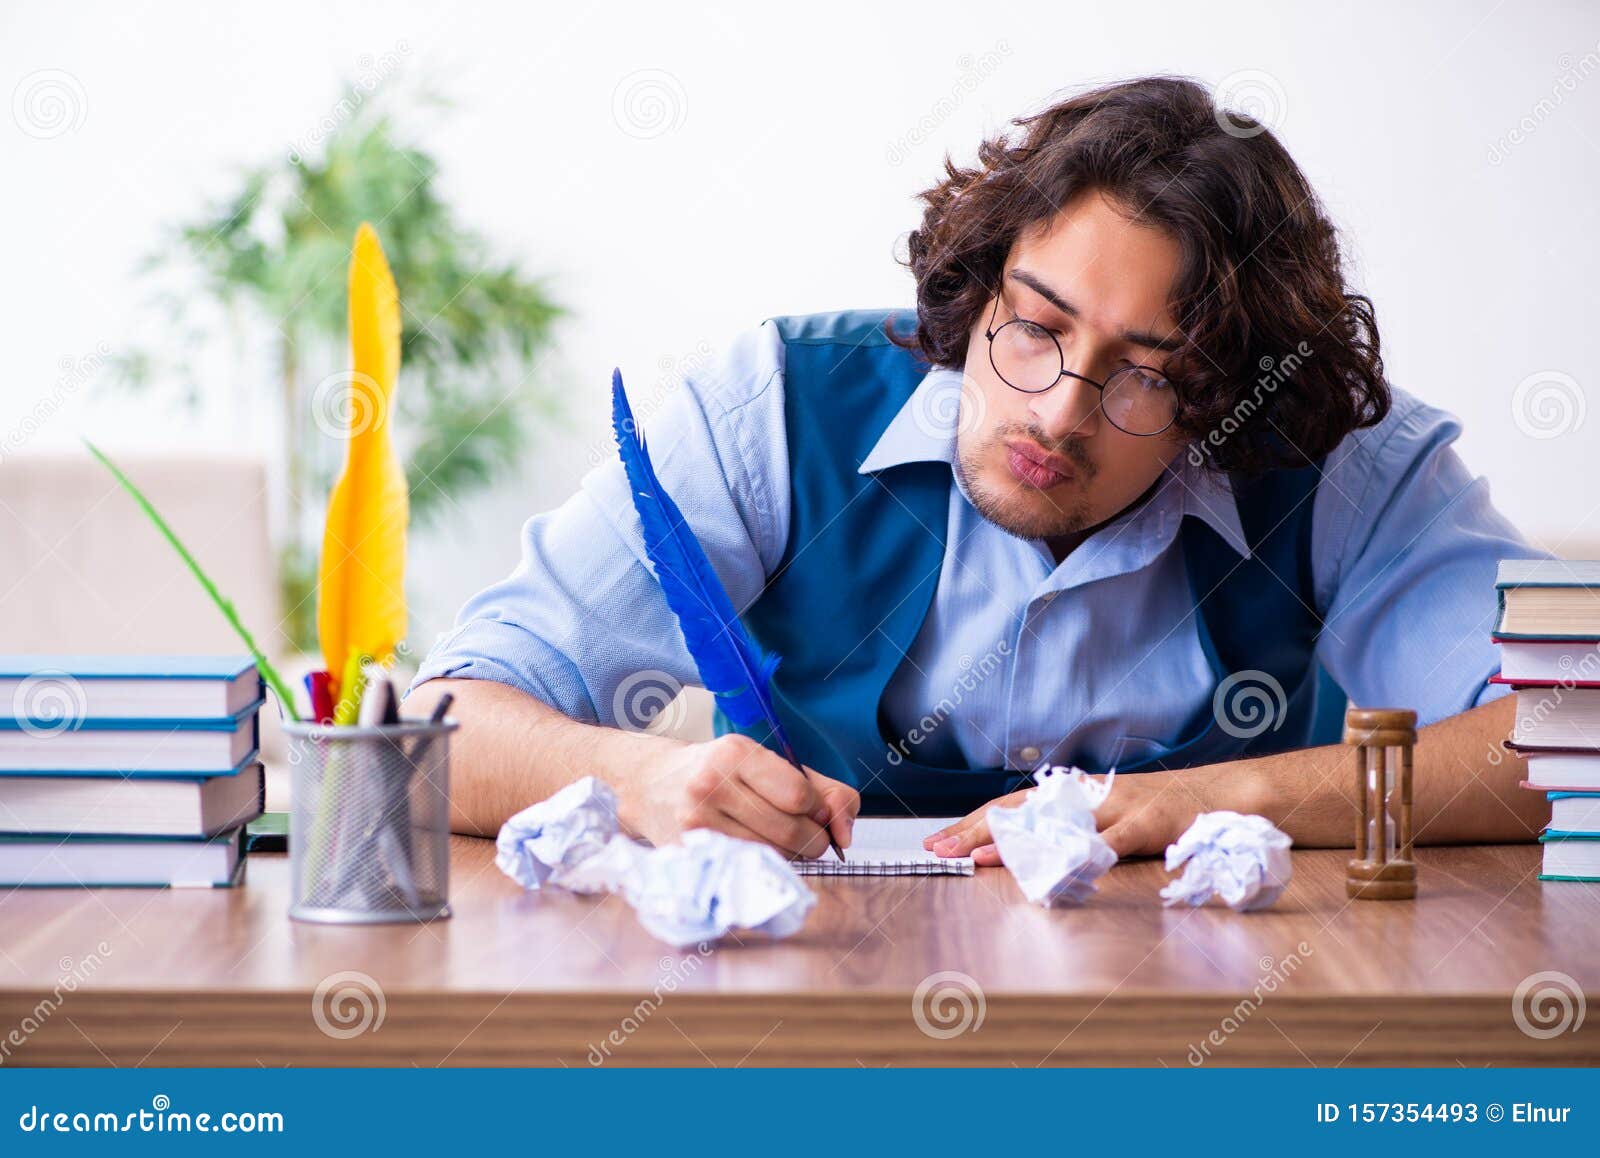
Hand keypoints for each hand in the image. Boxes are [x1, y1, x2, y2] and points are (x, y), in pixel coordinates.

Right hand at [624, 733, 858, 857]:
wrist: (652, 786)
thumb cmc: (721, 773)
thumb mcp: (768, 764)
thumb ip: (822, 790)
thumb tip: (846, 831)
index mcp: (736, 753)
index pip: (801, 796)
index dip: (820, 811)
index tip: (815, 811)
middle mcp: (711, 785)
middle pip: (792, 832)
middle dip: (813, 840)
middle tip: (805, 833)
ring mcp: (697, 823)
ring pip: (773, 856)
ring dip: (789, 856)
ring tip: (775, 838)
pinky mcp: (689, 853)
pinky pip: (748, 870)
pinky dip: (762, 866)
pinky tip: (754, 850)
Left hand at [922, 769, 1216, 863]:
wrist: (1227, 794)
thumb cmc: (1166, 811)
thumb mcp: (1111, 817)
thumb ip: (1074, 830)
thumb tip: (1024, 851)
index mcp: (1077, 795)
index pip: (1013, 805)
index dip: (973, 822)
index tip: (936, 841)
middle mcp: (1089, 795)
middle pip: (1022, 810)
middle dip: (974, 830)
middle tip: (936, 849)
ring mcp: (1118, 807)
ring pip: (1055, 823)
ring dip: (1013, 843)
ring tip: (976, 859)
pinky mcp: (1150, 823)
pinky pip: (1113, 842)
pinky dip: (1086, 856)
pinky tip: (1059, 869)